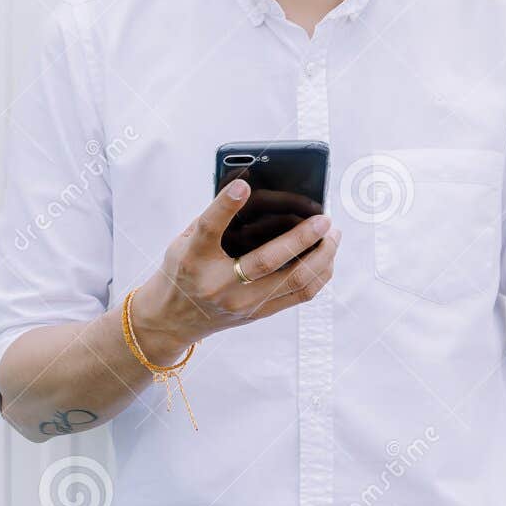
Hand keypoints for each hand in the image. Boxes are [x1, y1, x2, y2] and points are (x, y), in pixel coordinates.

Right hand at [130, 179, 339, 359]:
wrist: (172, 319)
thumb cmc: (181, 271)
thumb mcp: (183, 242)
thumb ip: (212, 220)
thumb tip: (251, 190)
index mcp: (193, 260)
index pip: (209, 229)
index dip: (225, 206)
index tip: (242, 186)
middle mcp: (219, 284)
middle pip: (266, 261)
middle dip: (301, 237)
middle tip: (323, 218)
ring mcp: (243, 303)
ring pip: (295, 281)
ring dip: (321, 256)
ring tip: (333, 235)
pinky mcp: (259, 313)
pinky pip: (301, 294)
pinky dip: (320, 273)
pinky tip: (327, 256)